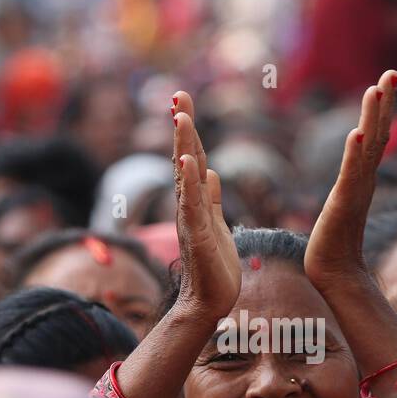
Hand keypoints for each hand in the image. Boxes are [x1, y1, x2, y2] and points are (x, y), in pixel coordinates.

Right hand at [171, 91, 238, 319]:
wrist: (209, 302)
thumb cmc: (214, 268)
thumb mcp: (217, 225)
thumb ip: (211, 199)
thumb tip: (210, 173)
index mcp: (197, 202)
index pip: (193, 159)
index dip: (190, 132)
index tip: (183, 102)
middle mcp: (189, 206)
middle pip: (185, 158)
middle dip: (183, 127)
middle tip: (179, 95)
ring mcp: (191, 219)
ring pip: (185, 175)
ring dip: (184, 144)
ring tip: (181, 116)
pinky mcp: (198, 235)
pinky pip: (191, 204)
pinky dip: (188, 182)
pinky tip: (187, 161)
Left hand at [304, 70, 396, 285]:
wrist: (335, 276)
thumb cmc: (333, 248)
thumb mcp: (340, 209)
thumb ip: (347, 193)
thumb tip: (349, 186)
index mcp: (362, 178)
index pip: (375, 137)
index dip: (382, 110)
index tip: (386, 82)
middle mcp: (364, 180)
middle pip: (378, 134)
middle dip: (384, 103)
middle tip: (392, 72)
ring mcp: (355, 191)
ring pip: (368, 148)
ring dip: (372, 118)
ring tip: (376, 89)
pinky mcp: (343, 204)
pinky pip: (351, 174)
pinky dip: (354, 153)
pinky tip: (356, 133)